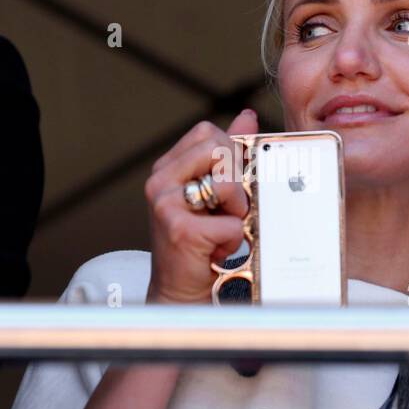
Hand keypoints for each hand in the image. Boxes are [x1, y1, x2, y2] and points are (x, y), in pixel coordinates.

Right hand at [144, 109, 256, 303]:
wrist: (180, 292)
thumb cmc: (199, 243)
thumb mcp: (214, 193)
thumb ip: (229, 153)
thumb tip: (247, 116)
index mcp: (168, 168)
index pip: (208, 132)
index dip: (231, 152)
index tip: (232, 181)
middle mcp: (160, 182)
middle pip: (218, 149)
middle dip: (236, 181)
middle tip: (228, 209)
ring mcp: (166, 205)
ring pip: (227, 183)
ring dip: (237, 211)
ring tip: (222, 229)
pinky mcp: (179, 230)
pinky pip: (230, 223)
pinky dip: (233, 240)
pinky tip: (216, 249)